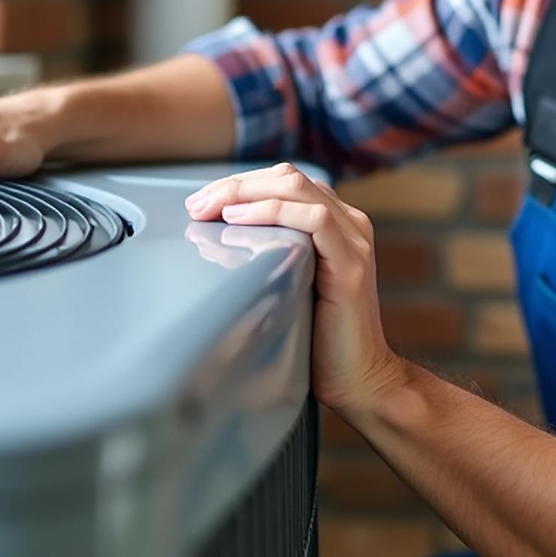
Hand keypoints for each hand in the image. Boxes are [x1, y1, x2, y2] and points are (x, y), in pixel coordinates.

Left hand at [185, 162, 405, 419]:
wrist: (358, 379)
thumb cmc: (318, 339)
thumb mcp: (288, 283)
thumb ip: (268, 254)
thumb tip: (213, 239)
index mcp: (337, 223)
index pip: (285, 181)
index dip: (241, 184)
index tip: (201, 202)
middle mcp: (350, 224)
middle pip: (288, 177)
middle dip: (236, 184)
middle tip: (196, 204)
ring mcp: (354, 241)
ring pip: (297, 188)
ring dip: (246, 193)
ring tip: (210, 209)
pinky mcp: (351, 264)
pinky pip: (314, 220)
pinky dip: (272, 212)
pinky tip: (240, 221)